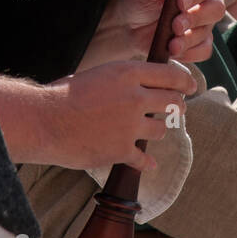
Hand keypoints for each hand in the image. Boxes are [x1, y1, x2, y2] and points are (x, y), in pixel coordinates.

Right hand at [35, 60, 197, 171]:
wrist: (45, 121)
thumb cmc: (64, 95)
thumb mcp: (98, 74)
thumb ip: (123, 80)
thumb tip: (142, 86)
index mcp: (128, 74)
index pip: (170, 75)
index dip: (185, 81)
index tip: (191, 86)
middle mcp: (135, 98)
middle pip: (172, 102)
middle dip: (177, 107)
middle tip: (177, 109)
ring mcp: (130, 125)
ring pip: (161, 129)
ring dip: (158, 130)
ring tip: (149, 130)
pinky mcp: (122, 150)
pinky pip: (143, 158)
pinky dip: (146, 162)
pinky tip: (149, 164)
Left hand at [78, 0, 225, 69]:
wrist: (128, 23)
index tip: (180, 2)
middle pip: (216, 8)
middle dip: (196, 19)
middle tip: (175, 26)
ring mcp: (202, 22)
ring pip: (208, 32)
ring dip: (189, 40)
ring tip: (171, 44)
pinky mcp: (197, 41)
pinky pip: (204, 50)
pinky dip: (190, 53)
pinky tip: (173, 51)